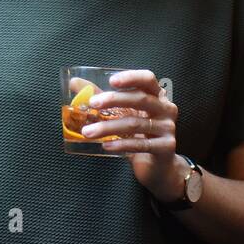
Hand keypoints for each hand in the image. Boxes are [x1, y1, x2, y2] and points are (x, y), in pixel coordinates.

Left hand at [79, 69, 181, 200]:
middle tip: (92, 103)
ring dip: (108, 127)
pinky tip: (106, 145)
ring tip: (88, 132)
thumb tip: (75, 83)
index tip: (111, 81)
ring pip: (135, 124)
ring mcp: (168, 128)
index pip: (147, 79)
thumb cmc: (139, 134)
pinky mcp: (166, 147)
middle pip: (141, 99)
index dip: (131, 78)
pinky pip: (140, 144)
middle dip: (114, 100)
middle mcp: (165, 109)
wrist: (158, 166)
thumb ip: (102, 98)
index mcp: (157, 96)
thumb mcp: (123, 114)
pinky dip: (121, 144)